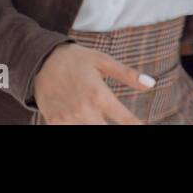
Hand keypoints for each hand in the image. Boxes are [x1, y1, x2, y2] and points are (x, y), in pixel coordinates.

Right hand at [32, 43, 151, 124]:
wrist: (41, 60)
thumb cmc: (77, 59)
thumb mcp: (104, 61)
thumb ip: (128, 74)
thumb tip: (152, 84)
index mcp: (98, 94)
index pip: (124, 119)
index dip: (136, 126)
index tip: (143, 128)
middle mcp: (83, 110)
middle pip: (104, 131)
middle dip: (116, 131)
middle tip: (123, 125)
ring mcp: (67, 118)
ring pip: (87, 132)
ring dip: (97, 127)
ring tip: (102, 121)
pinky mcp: (54, 122)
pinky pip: (70, 131)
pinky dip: (79, 128)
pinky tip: (87, 122)